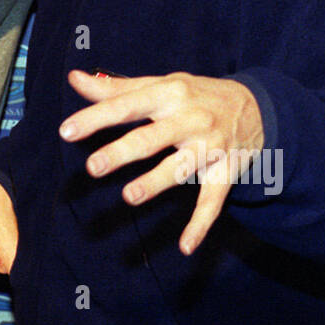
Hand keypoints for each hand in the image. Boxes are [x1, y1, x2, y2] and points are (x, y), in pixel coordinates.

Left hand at [60, 70, 263, 255]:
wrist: (257, 107)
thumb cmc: (195, 95)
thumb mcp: (160, 84)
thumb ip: (116, 88)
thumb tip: (75, 79)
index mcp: (169, 94)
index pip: (127, 105)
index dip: (96, 118)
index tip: (66, 131)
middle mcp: (190, 119)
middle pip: (152, 138)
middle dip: (123, 152)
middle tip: (93, 167)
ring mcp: (210, 147)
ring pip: (180, 168)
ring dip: (156, 183)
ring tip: (129, 197)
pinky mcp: (226, 173)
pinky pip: (213, 201)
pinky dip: (201, 224)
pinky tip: (185, 246)